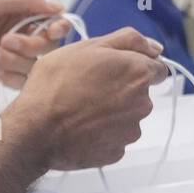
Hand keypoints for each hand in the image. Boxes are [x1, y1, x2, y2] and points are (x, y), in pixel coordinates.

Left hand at [0, 0, 70, 88]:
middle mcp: (16, 33)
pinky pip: (19, 82)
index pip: (50, 19)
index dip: (58, 26)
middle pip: (47, 45)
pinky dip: (7, 74)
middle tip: (6, 41)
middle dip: (30, 44)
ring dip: (14, 60)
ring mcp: (9, 57)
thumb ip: (25, 1)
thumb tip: (59, 5)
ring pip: (34, 65)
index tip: (55, 29)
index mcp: (15, 11)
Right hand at [0, 27, 168, 171]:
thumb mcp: (85, 47)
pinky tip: (81, 128)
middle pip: (140, 93)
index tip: (112, 71)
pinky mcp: (117, 152)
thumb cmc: (56, 84)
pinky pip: (114, 138)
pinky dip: (102, 133)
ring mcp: (130, 130)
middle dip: (121, 89)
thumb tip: (155, 47)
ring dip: (112, 113)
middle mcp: (142, 102)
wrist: (36, 129)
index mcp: (137, 73)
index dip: (134, 66)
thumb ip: (127, 41)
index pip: (157, 69)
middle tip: (88, 88)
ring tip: (80, 110)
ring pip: (127, 117)